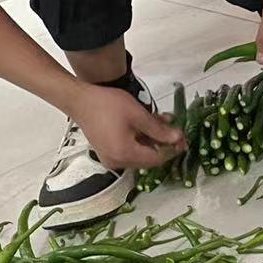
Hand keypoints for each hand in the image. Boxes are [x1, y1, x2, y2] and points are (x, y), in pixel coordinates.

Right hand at [68, 83, 185, 170]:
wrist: (78, 100)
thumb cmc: (107, 105)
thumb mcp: (138, 115)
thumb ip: (159, 130)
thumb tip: (178, 138)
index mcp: (125, 155)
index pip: (157, 159)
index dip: (172, 149)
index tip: (183, 138)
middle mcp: (118, 162)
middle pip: (148, 158)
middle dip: (163, 143)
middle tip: (175, 128)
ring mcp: (111, 158)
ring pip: (140, 152)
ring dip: (153, 138)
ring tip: (163, 120)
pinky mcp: (107, 151)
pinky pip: (129, 148)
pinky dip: (140, 138)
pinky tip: (148, 123)